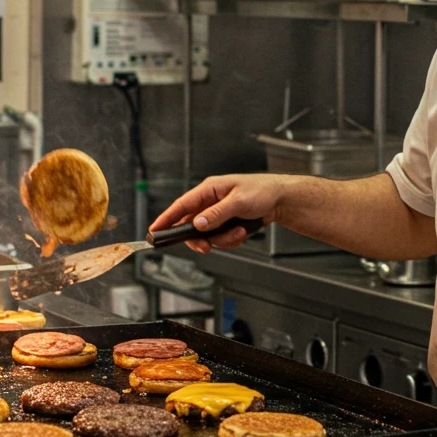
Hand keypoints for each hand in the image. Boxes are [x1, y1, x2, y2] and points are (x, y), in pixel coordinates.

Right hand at [149, 174, 293, 252]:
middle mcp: (211, 201)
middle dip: (200, 239)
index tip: (154, 231)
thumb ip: (217, 213)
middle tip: (206, 247)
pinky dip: (231, 240)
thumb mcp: (239, 201)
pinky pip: (221, 239)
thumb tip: (198, 224)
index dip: (166, 218)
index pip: (181, 205)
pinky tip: (243, 232)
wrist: (281, 199)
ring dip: (223, 239)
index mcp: (209, 189)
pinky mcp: (227, 224)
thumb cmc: (262, 191)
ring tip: (239, 232)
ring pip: (208, 235)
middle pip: (192, 225)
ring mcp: (219, 214)